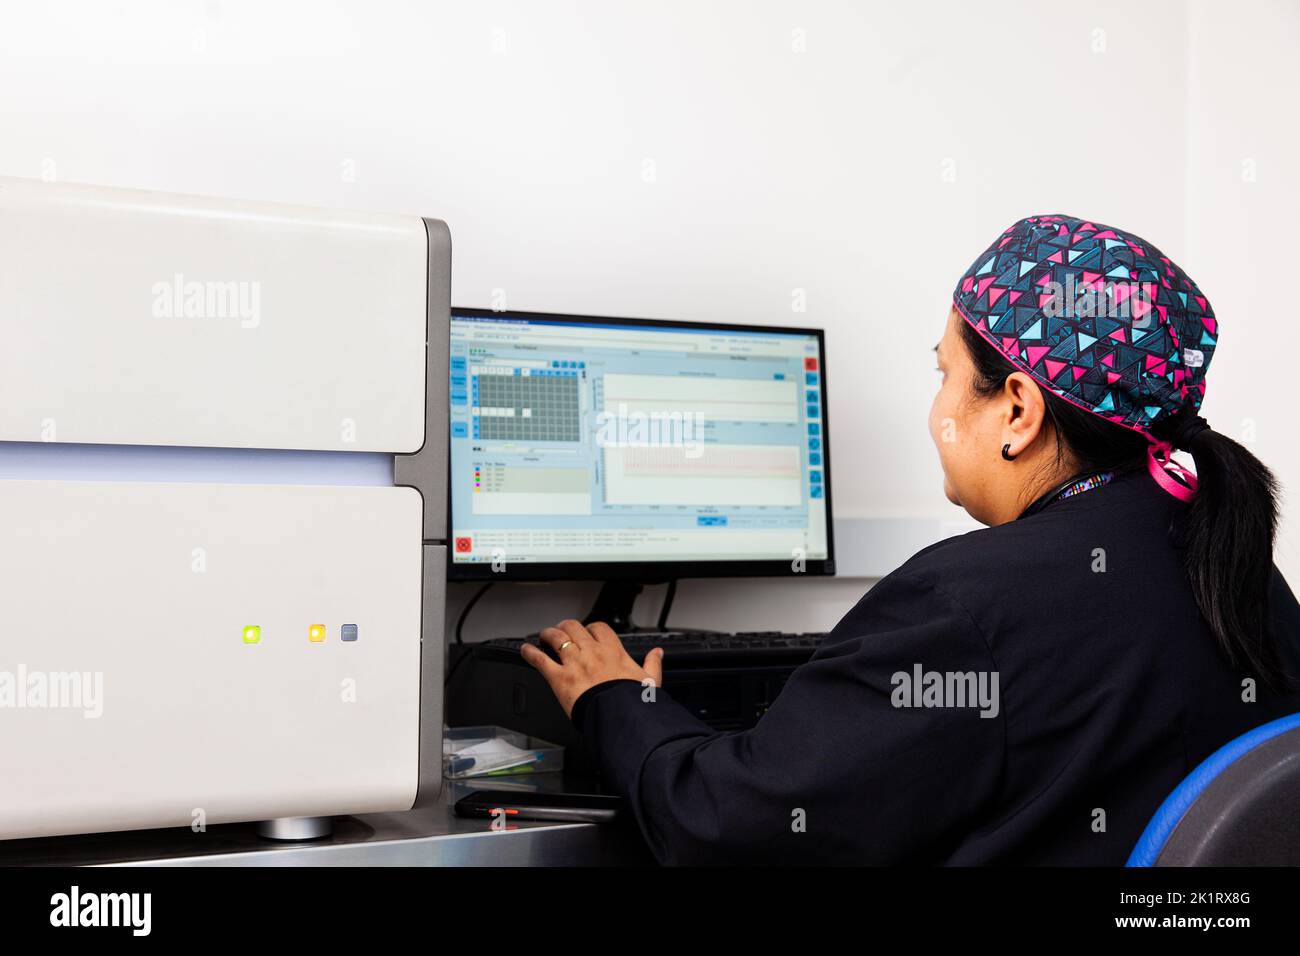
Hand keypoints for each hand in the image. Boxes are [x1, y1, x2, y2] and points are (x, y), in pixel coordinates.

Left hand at [520, 619, 663, 717]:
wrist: (619, 719)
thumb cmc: (634, 704)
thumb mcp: (651, 682)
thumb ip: (653, 664)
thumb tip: (658, 653)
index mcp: (613, 652)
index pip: (599, 628)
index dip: (591, 628)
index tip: (588, 632)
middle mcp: (591, 652)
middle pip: (574, 627)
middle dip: (566, 627)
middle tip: (562, 631)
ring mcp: (574, 663)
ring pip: (556, 637)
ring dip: (548, 634)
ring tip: (543, 636)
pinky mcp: (559, 678)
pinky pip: (540, 660)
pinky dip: (530, 653)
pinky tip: (525, 650)